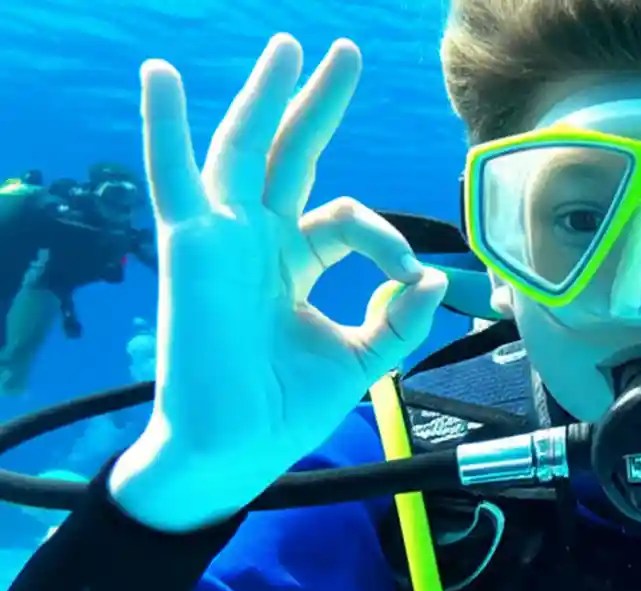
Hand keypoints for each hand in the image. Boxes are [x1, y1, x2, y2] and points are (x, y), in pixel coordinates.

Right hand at [110, 34, 448, 531]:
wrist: (236, 449)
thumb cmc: (285, 408)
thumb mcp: (362, 358)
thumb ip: (400, 319)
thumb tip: (438, 280)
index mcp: (296, 260)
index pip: (349, 219)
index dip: (388, 240)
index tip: (411, 281)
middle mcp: (258, 240)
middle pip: (293, 154)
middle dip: (319, 103)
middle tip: (345, 53)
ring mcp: (223, 239)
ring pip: (244, 150)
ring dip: (265, 96)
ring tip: (290, 47)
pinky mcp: (191, 248)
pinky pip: (172, 178)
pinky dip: (163, 128)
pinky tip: (159, 79)